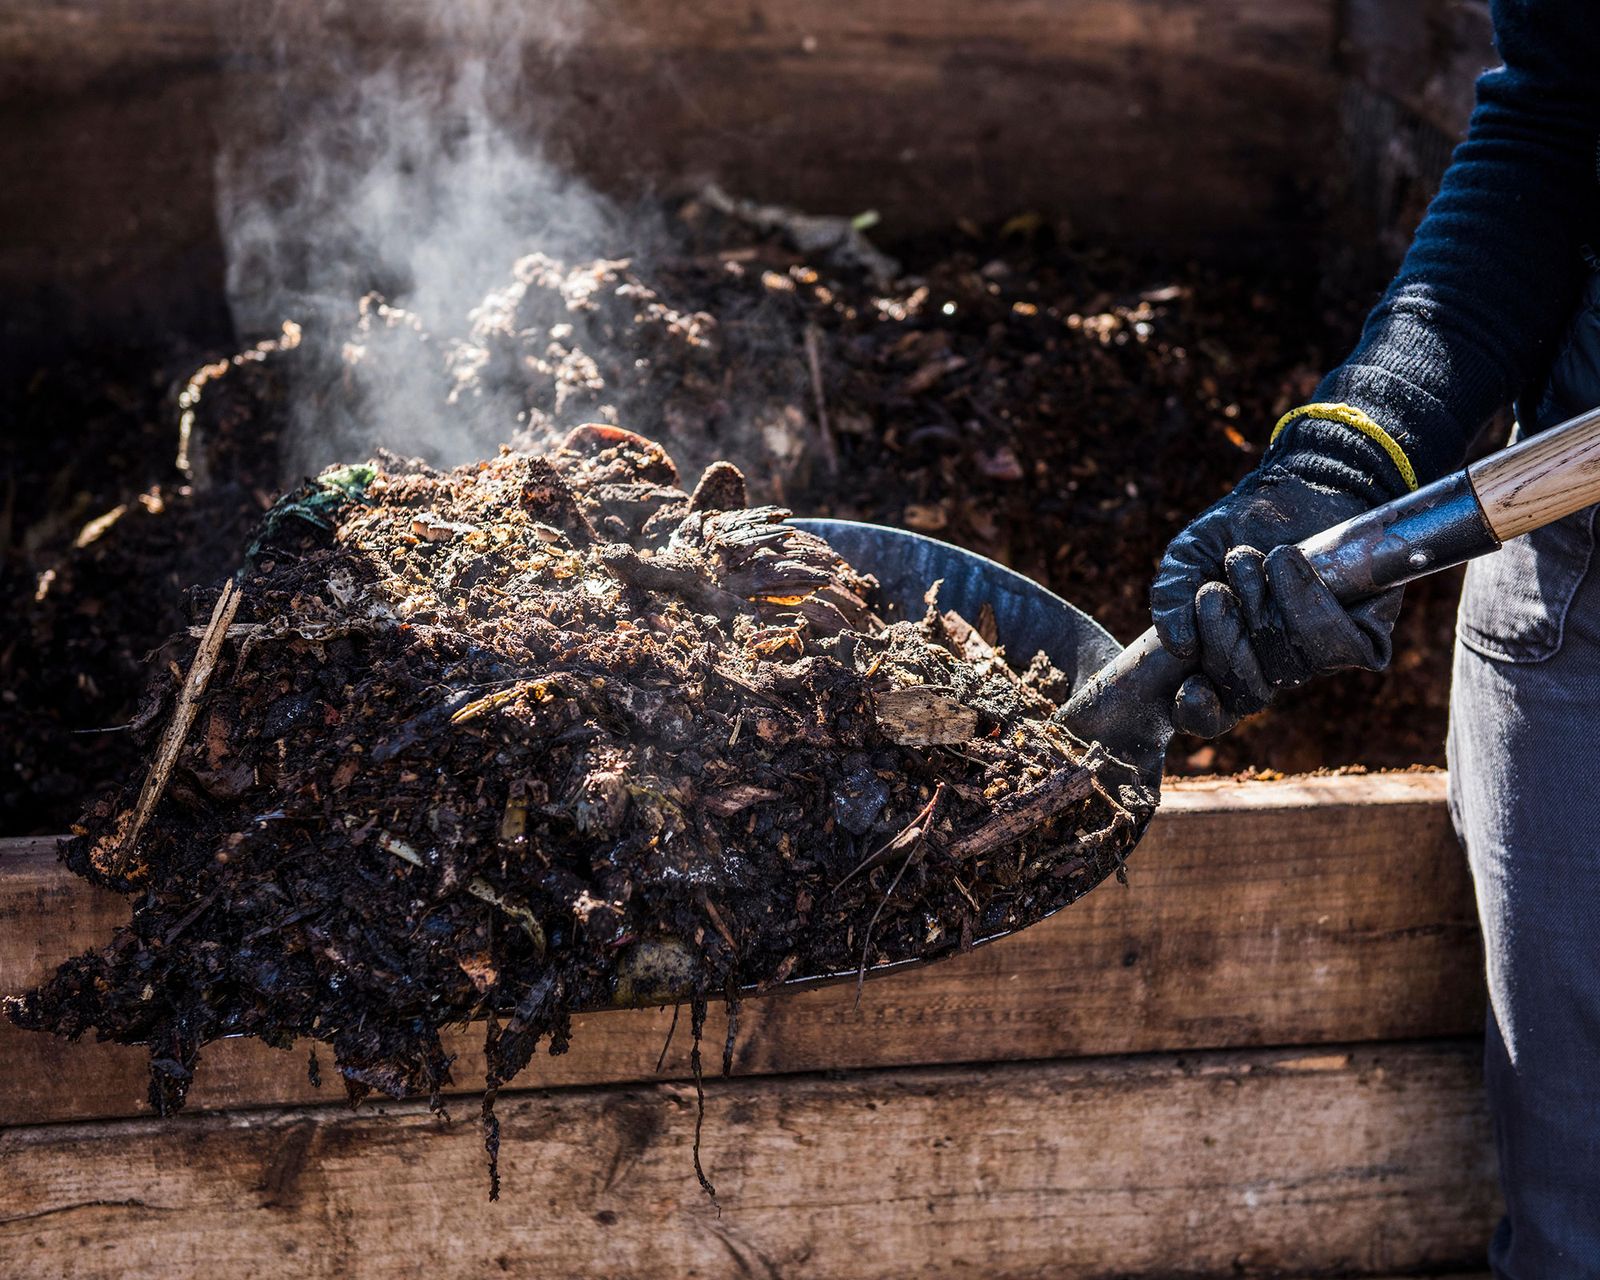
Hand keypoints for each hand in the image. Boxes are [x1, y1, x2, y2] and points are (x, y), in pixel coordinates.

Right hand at [1150, 470, 1402, 738]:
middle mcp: (1271, 667)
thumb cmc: (1240, 528)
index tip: (1189, 689)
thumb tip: (1179, 646)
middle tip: (1214, 592)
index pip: (1212, 715)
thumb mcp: (1189, 557)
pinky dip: (1307, 602)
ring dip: (1265, 607)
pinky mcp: (1361, 637)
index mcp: (1226, 659)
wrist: (1299, 487)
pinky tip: (1287, 563)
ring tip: (1252, 560)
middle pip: (1249, 693)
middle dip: (1227, 643)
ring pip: (1292, 667)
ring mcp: (1317, 657)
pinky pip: (1336, 646)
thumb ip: (1169, 597)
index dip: (1200, 714)